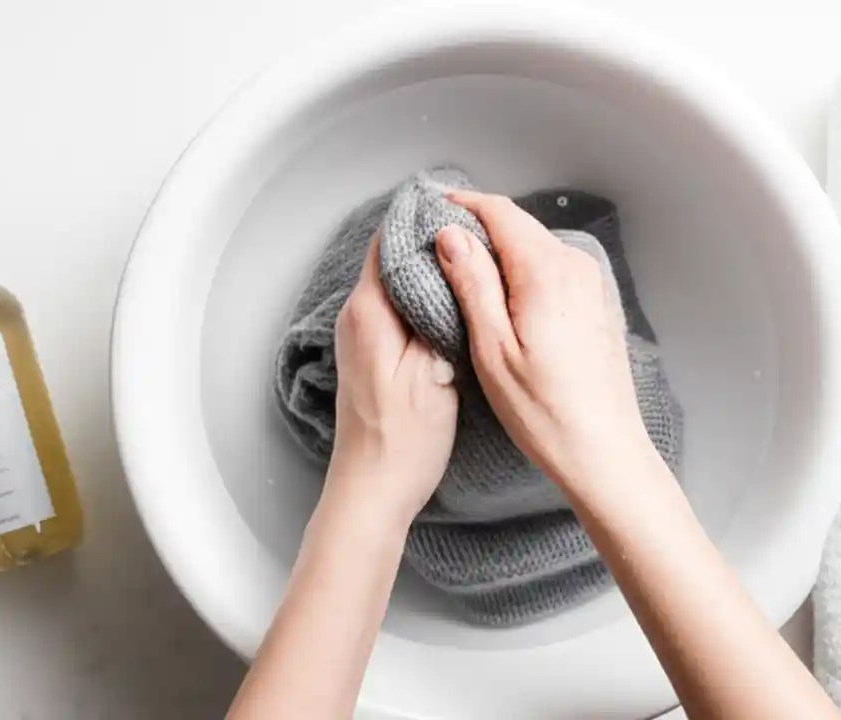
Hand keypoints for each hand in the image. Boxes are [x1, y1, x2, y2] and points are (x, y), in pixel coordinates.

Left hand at [327, 234, 458, 525]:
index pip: (392, 239)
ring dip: (433, 274)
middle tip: (483, 241)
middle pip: (395, 257)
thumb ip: (437, 310)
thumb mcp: (433, 370)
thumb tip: (447, 262)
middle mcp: (357, 316)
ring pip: (400, 284)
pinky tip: (457, 310)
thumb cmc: (403, 440)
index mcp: (369, 311)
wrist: (374, 490)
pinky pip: (399, 309)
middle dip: (435, 244)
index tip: (465, 213)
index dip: (426, 220)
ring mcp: (362, 336)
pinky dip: (426, 301)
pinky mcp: (372, 355)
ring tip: (477, 271)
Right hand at [435, 191, 657, 490]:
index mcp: (546, 270)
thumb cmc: (545, 411)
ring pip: (534, 248)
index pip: (498, 212)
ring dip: (498, 252)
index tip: (429, 207)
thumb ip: (472, 283)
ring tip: (461, 272)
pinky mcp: (595, 304)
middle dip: (476, 228)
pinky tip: (500, 300)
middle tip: (436, 243)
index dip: (461, 204)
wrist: (604, 451)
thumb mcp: (492, 348)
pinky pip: (551, 271)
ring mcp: (590, 284)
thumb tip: (451, 235)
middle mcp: (575, 265)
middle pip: (517, 226)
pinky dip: (521, 273)